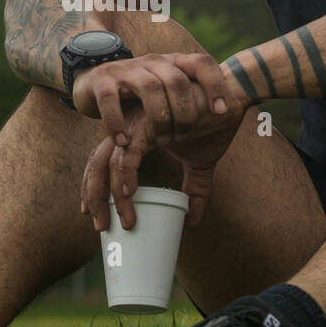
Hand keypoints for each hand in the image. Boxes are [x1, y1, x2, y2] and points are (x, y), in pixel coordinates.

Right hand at [71, 52, 232, 146]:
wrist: (92, 81)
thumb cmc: (138, 97)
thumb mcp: (167, 94)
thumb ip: (192, 103)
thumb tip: (230, 120)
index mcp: (173, 63)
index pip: (202, 62)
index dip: (215, 84)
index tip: (223, 111)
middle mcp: (152, 62)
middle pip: (176, 80)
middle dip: (185, 111)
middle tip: (184, 136)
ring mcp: (126, 70)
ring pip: (149, 87)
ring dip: (159, 117)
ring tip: (160, 142)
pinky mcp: (102, 81)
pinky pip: (111, 99)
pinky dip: (118, 122)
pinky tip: (124, 142)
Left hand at [80, 69, 250, 230]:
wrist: (230, 100)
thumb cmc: (211, 125)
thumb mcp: (200, 165)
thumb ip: (193, 192)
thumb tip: (191, 224)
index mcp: (135, 135)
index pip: (104, 162)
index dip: (95, 187)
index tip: (95, 214)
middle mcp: (130, 128)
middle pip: (98, 162)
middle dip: (94, 195)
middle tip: (100, 226)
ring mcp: (137, 124)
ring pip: (111, 161)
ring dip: (112, 194)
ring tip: (125, 220)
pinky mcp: (150, 122)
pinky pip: (130, 151)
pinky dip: (126, 173)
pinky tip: (128, 193)